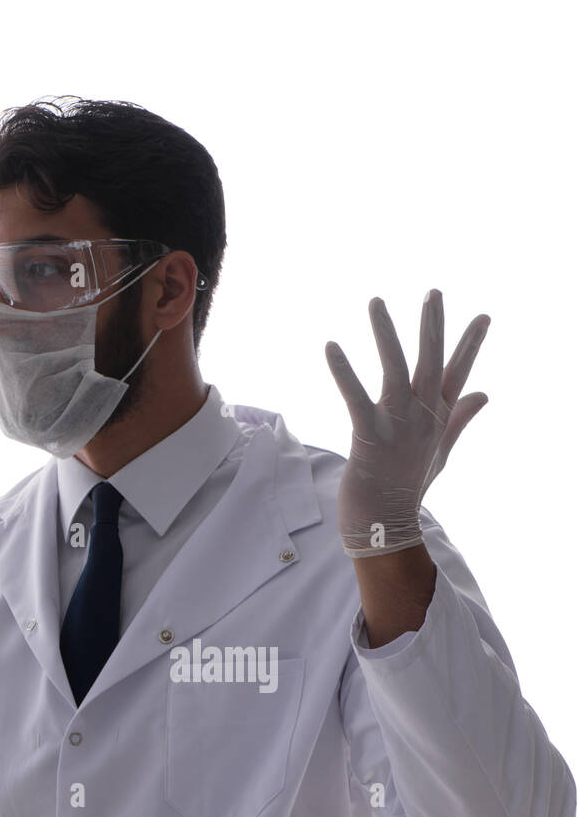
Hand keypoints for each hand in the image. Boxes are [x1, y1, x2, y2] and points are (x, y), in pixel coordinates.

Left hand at [325, 289, 489, 556]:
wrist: (385, 525)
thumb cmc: (407, 488)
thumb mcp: (440, 452)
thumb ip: (459, 419)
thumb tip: (484, 393)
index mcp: (438, 419)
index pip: (458, 374)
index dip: (470, 344)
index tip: (484, 315)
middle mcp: (423, 417)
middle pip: (431, 362)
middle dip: (432, 326)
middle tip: (433, 291)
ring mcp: (398, 425)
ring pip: (395, 369)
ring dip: (386, 333)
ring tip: (376, 301)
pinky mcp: (370, 434)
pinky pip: (355, 395)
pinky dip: (343, 371)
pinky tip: (332, 346)